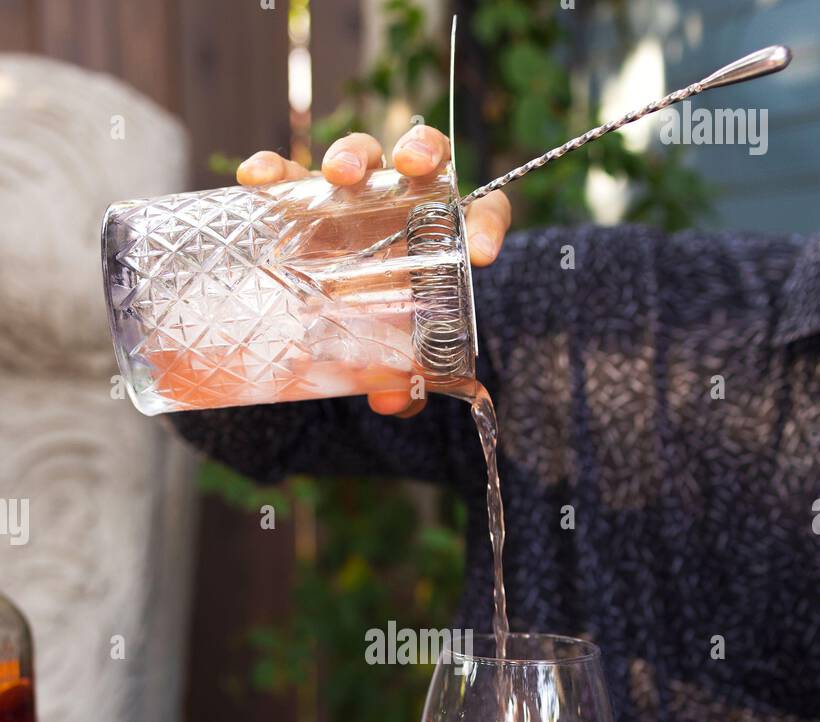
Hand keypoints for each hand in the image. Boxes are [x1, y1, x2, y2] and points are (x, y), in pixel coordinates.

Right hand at [236, 127, 510, 417]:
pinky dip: (276, 171)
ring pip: (364, 156)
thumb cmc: (376, 338)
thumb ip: (402, 384)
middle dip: (422, 151)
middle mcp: (403, 206)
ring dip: (353, 154)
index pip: (482, 212)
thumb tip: (390, 401)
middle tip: (411, 168)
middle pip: (425, 159)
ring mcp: (353, 198)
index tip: (479, 254)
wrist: (324, 332)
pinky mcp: (302, 200)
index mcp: (442, 239)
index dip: (487, 223)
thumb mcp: (394, 364)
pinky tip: (259, 179)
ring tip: (339, 175)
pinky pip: (289, 176)